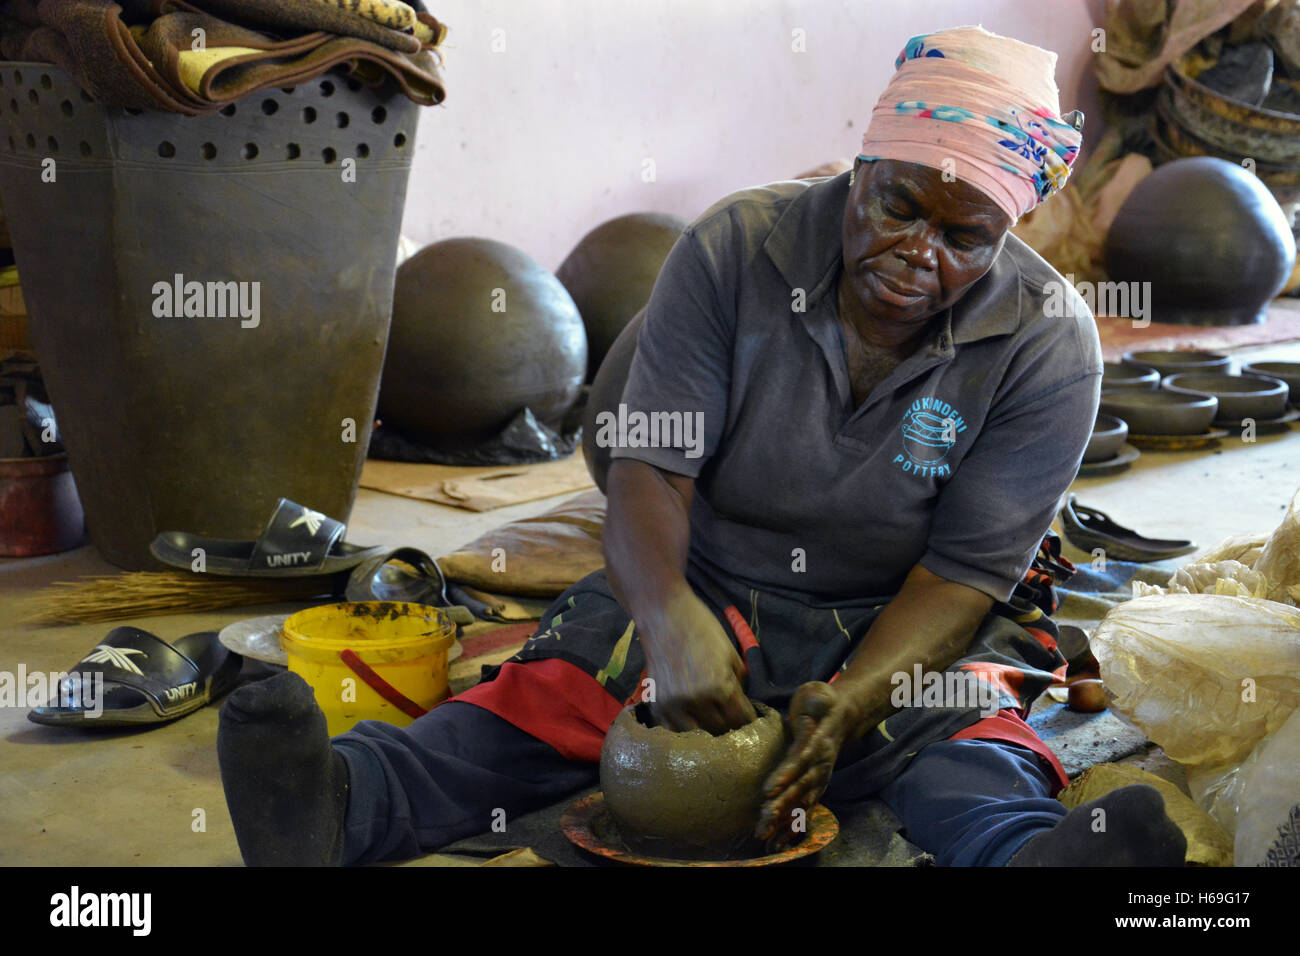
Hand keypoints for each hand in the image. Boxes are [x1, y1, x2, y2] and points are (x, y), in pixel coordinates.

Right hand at [639, 589, 755, 734]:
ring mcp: (674, 705)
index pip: (741, 720)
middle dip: (729, 726)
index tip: (749, 721)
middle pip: (720, 730)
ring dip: (705, 730)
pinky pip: (672, 729)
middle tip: (731, 721)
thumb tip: (743, 704)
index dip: (748, 721)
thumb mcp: (731, 653)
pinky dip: (682, 728)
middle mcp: (697, 701)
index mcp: (720, 687)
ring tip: (709, 722)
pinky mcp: (657, 703)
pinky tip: (688, 719)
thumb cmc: (701, 628)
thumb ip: (739, 682)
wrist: (663, 615)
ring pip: (696, 735)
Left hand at [756, 681, 861, 847]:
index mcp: (817, 742)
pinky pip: (804, 809)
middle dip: (781, 806)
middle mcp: (820, 765)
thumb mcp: (816, 695)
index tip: (769, 791)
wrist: (844, 716)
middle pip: (800, 788)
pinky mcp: (815, 786)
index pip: (799, 760)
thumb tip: (807, 711)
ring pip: (801, 803)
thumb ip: (813, 701)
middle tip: (763, 821)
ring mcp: (819, 778)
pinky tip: (779, 843)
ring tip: (766, 837)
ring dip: (784, 822)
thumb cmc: (822, 702)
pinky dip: (792, 827)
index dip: (785, 776)